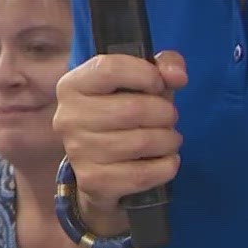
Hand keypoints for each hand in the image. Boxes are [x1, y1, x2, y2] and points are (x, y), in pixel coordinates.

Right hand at [52, 51, 186, 233]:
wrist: (100, 170)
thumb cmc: (121, 115)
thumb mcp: (139, 84)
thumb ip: (162, 66)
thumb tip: (178, 76)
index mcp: (73, 85)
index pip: (111, 69)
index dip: (146, 74)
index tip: (158, 84)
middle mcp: (68, 117)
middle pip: (134, 109)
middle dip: (165, 113)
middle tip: (168, 118)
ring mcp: (78, 152)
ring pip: (143, 142)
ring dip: (169, 140)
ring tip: (168, 139)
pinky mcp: (93, 182)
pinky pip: (144, 174)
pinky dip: (167, 166)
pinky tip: (165, 160)